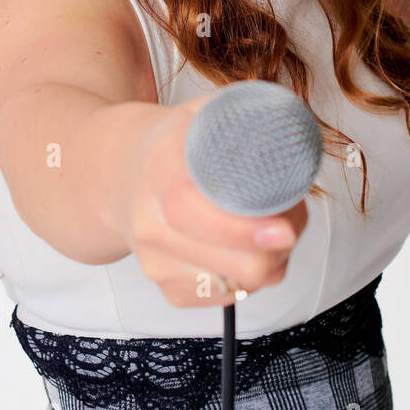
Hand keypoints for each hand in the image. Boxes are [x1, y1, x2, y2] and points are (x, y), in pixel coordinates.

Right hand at [117, 96, 307, 307]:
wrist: (118, 174)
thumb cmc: (173, 144)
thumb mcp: (200, 113)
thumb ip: (243, 113)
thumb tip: (291, 120)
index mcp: (158, 170)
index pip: (189, 209)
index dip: (241, 228)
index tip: (284, 230)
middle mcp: (149, 222)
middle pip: (227, 262)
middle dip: (277, 248)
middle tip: (291, 218)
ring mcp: (156, 262)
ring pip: (238, 284)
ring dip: (271, 260)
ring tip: (272, 227)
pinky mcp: (170, 289)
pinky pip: (230, 297)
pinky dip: (252, 277)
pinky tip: (248, 247)